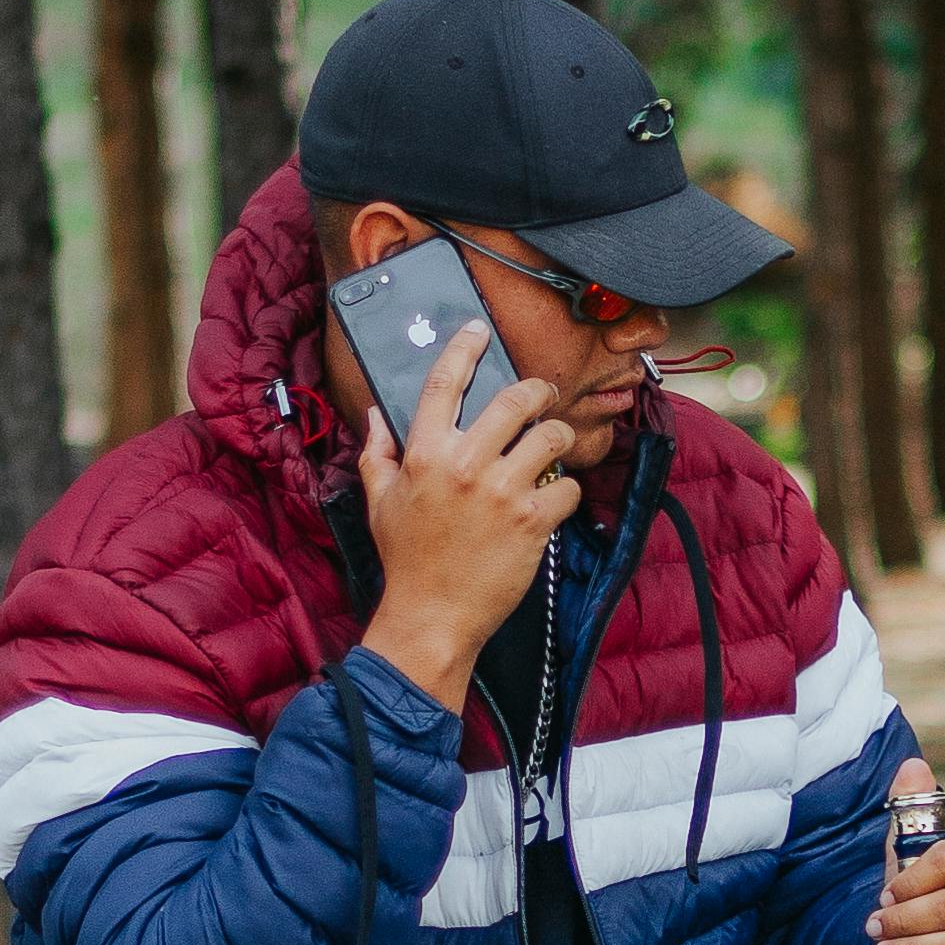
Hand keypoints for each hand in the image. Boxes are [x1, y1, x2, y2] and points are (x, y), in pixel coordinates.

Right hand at [357, 336, 579, 713]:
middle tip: (543, 393)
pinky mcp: (532, 522)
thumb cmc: (406, 559)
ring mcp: (502, 492)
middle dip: (537, 389)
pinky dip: (566, 488)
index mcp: (424, 453)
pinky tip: (555, 497)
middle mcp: (465, 464)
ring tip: (555, 443)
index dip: (464, 348)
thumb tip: (378, 415)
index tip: (478, 329)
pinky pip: (567, 485)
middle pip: (514, 399)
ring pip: (549, 436)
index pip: (444, 384)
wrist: (432, 614)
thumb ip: (378, 453)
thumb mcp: (380, 502)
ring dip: (558, 434)